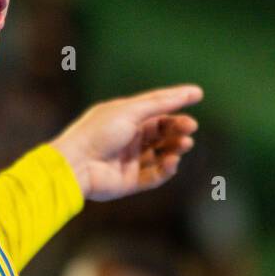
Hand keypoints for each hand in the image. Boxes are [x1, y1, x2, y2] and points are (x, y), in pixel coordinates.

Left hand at [49, 84, 202, 200]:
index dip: (176, 102)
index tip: (198, 95)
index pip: (156, 108)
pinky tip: (173, 161)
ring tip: (185, 143)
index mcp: (124, 117)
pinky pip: (154, 175)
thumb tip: (189, 93)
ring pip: (161, 154)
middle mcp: (127, 138)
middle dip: (177, 128)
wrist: (76, 164)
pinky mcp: (129, 182)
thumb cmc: (98, 132)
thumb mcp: (130, 111)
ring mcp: (129, 160)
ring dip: (175, 147)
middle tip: (190, 126)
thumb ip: (160, 103)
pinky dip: (166, 168)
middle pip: (161, 132)